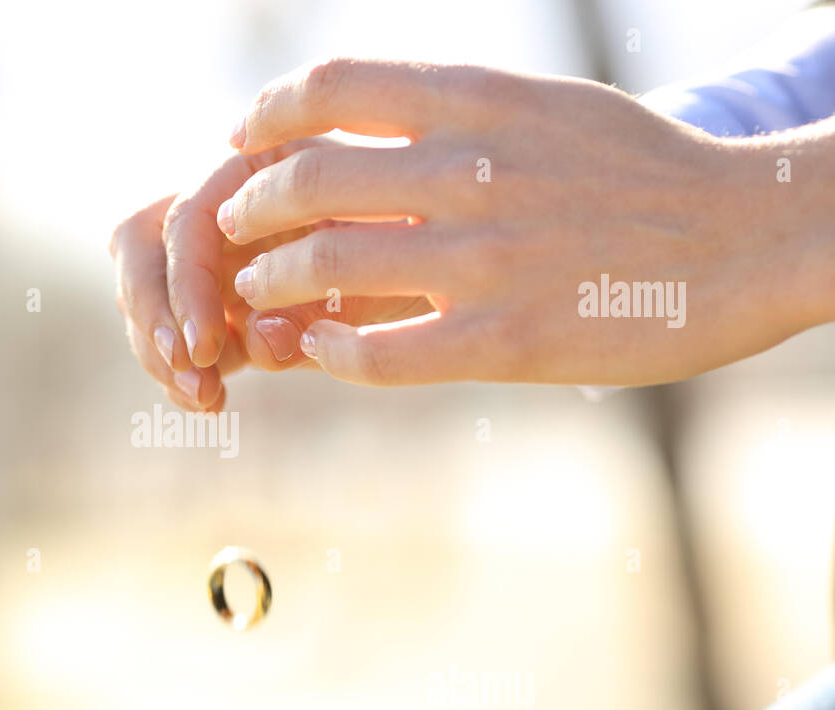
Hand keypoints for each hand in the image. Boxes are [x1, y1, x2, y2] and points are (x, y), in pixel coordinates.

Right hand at [109, 141, 432, 410]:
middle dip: (155, 318)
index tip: (205, 348)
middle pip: (141, 249)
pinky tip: (212, 402)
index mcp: (262, 167)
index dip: (183, 286)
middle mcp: (225, 200)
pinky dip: (184, 369)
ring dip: (161, 351)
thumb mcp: (386, 270)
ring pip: (147, 292)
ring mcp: (214, 250)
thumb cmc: (428, 250)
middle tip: (193, 377)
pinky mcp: (215, 302)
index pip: (185, 220)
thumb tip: (262, 338)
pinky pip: (176, 333)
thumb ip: (322, 295)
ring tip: (205, 399)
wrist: (456, 266)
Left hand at [221, 58, 834, 385]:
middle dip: (248, 208)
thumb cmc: (643, 174)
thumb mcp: (549, 110)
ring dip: (270, 283)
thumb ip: (459, 118)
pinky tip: (319, 351)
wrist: (748, 239)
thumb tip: (367, 131)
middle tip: (232, 230)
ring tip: (258, 295)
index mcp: (485, 102)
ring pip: (326, 264)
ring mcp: (486, 258)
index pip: (335, 86)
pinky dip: (329, 352)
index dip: (268, 114)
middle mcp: (475, 170)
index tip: (242, 139)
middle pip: (307, 176)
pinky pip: (378, 353)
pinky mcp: (504, 341)